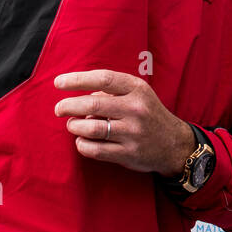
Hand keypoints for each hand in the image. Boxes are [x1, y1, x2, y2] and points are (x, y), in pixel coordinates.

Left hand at [53, 70, 195, 176]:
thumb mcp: (138, 94)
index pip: (103, 78)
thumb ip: (112, 90)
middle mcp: (136, 109)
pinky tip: (81, 141)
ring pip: (91, 128)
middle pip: (93, 103)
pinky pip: (95, 150)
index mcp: (137, 89)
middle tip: (59, 108)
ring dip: (74, 126)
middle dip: (68, 105)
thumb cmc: (148, 114)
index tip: (58, 83)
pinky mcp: (128, 153)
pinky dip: (82, 145)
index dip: (77, 80)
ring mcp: (132, 132)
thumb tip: (81, 95)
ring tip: (72, 124)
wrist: (173, 144)